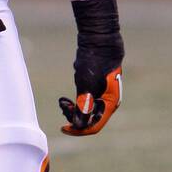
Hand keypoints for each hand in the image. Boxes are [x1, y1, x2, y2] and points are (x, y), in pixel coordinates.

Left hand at [59, 0, 123, 137]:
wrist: (100, 41)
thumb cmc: (95, 62)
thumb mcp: (86, 85)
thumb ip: (83, 105)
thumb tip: (79, 125)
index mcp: (110, 104)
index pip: (94, 126)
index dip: (78, 130)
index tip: (63, 128)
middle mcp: (108, 102)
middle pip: (90, 120)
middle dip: (74, 116)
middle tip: (62, 105)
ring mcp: (103, 95)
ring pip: (87, 110)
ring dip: (73, 108)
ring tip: (62, 101)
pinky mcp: (97, 88)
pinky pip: (86, 101)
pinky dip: (76, 101)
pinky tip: (67, 96)